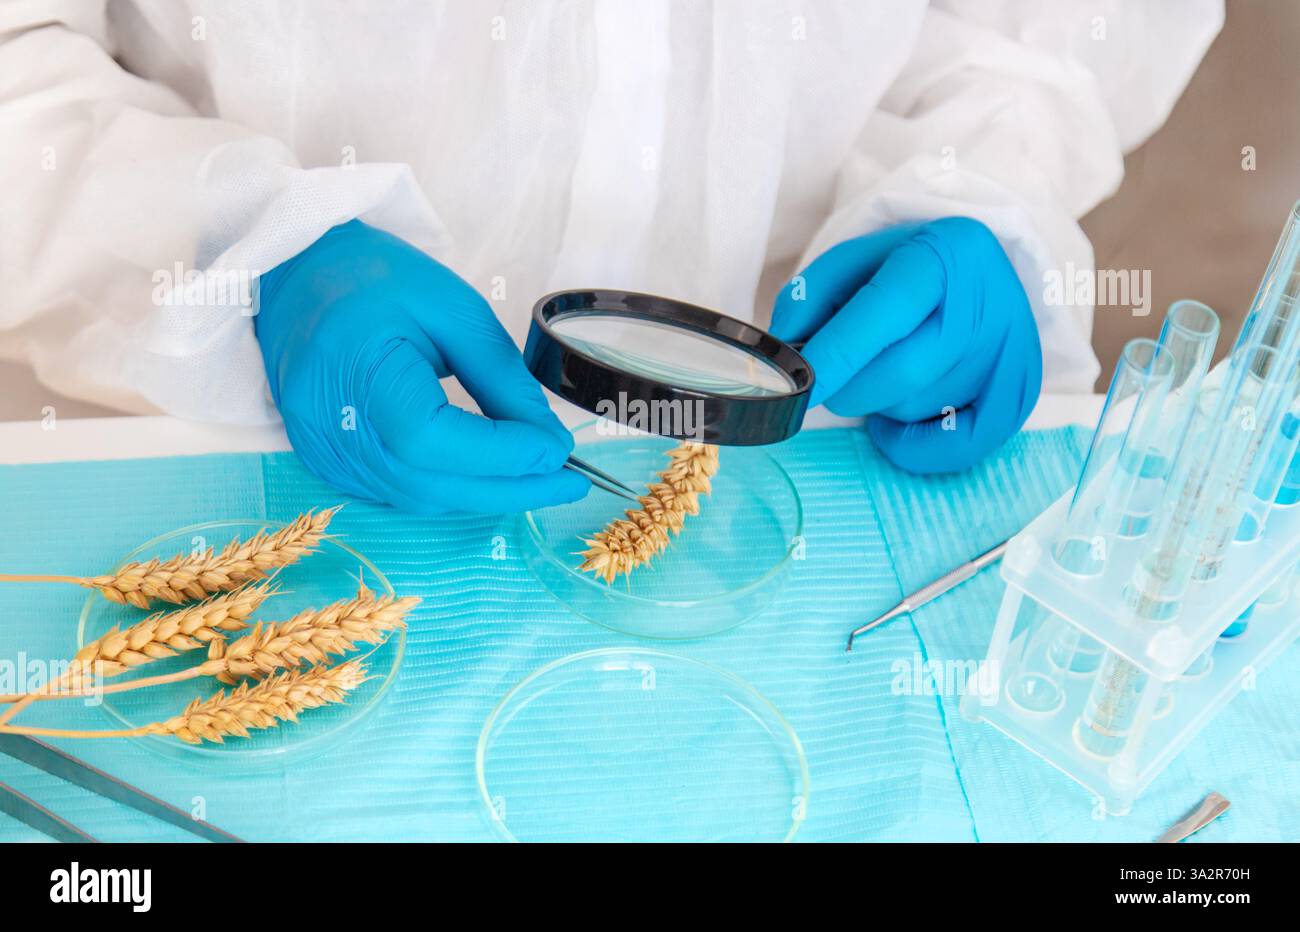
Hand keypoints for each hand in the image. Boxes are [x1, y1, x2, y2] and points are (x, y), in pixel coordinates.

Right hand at [254, 219, 587, 512]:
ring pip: (416, 498)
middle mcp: (329, 426)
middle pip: (429, 485)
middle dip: (508, 491)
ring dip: (483, 496)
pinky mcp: (326, 460)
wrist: (297, 274)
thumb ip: (501, 379)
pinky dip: (449, 490)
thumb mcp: (453, 309)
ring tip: (540, 483)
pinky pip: (397, 492)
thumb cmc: (374, 277)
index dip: (502, 455)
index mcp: (357, 372)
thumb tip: (547, 442)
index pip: (434, 440)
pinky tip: (487, 476)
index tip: (560, 450)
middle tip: (570, 485)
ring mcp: (322, 451)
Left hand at [771, 217, 1041, 472]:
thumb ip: (810, 298)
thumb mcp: (853, 261)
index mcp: (944, 253)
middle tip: (832, 378)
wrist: (978, 273)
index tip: (798, 382)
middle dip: (849, 386)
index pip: (886, 311)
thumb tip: (786, 353)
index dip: (836, 354)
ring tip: (885, 371)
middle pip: (903, 372)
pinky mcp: (1019, 395)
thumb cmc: (903, 270)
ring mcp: (1010, 352)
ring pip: (918, 407)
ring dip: (880, 403)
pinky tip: (896, 420)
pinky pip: (956, 446)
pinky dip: (913, 445)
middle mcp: (987, 302)